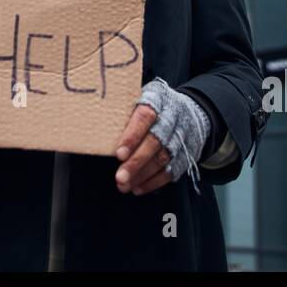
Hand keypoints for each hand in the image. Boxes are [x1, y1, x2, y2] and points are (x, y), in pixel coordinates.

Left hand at [114, 78, 210, 193]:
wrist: (189, 110)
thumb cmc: (153, 106)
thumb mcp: (139, 98)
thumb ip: (124, 113)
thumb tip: (98, 129)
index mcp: (157, 100)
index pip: (145, 117)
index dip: (132, 136)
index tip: (119, 154)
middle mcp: (172, 118)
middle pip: (154, 142)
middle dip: (136, 162)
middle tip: (120, 177)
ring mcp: (181, 137)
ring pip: (162, 159)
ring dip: (142, 175)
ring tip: (125, 185)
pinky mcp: (186, 154)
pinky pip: (171, 171)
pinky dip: (154, 182)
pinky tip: (139, 187)